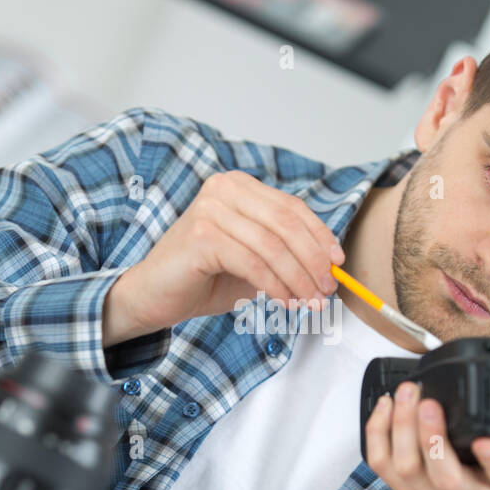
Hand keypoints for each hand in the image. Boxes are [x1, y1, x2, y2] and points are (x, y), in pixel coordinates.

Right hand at [105, 170, 344, 337]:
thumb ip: (283, 253)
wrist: (151, 295)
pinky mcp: (202, 236)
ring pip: (273, 246)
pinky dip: (275, 286)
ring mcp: (210, 209)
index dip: (320, 235)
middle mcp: (223, 189)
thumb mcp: (251, 259)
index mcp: (238, 186)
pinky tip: (285, 302)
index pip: (292, 207)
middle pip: (286, 223)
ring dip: (298, 278)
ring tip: (310, 302)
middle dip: (313, 260)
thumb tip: (328, 266)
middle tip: (327, 289)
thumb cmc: (200, 278)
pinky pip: (253, 263)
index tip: (338, 262)